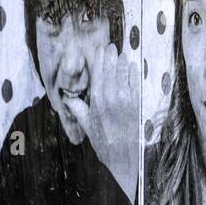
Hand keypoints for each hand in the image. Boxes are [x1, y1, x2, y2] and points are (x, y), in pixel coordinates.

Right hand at [83, 42, 139, 204]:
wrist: (124, 157)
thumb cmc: (104, 142)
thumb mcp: (87, 125)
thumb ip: (78, 108)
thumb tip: (68, 98)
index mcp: (97, 99)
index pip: (99, 72)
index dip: (100, 58)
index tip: (101, 49)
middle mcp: (112, 96)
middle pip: (112, 69)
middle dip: (112, 56)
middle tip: (111, 47)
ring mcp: (127, 99)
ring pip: (124, 74)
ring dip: (123, 62)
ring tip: (121, 54)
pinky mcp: (138, 103)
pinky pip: (136, 83)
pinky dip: (134, 73)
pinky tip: (133, 67)